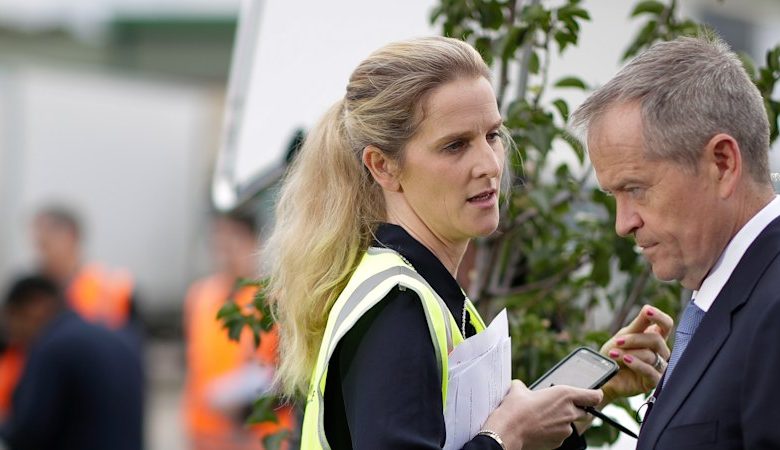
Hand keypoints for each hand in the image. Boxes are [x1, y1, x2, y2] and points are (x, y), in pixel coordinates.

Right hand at [481, 380, 601, 449]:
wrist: (507, 432)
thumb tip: (521, 387)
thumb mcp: (519, 389)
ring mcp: (565, 429)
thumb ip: (526, 387)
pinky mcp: (559, 442)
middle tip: (561, 407)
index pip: (594, 396)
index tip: (594, 395)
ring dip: (561, 422)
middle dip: (576, 410)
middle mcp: (569, 412)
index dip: (595, 395)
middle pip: (584, 412)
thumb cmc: (514, 410)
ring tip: (542, 419)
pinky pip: (560, 435)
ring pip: (570, 425)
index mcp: (564, 394)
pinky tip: (539, 429)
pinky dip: (553, 432)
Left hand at [600, 305, 672, 403]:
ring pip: (651, 355)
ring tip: (613, 353)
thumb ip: (638, 324)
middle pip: (656, 340)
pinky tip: (626, 360)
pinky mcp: (653, 382)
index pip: (666, 324)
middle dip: (634, 339)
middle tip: (617, 341)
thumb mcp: (623, 336)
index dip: (659, 317)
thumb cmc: (614, 354)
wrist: (604, 375)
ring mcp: (658, 367)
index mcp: (654, 337)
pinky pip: (650, 372)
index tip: (647, 311)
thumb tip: (648, 308)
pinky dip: (637, 364)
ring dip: (630, 352)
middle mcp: (660, 352)